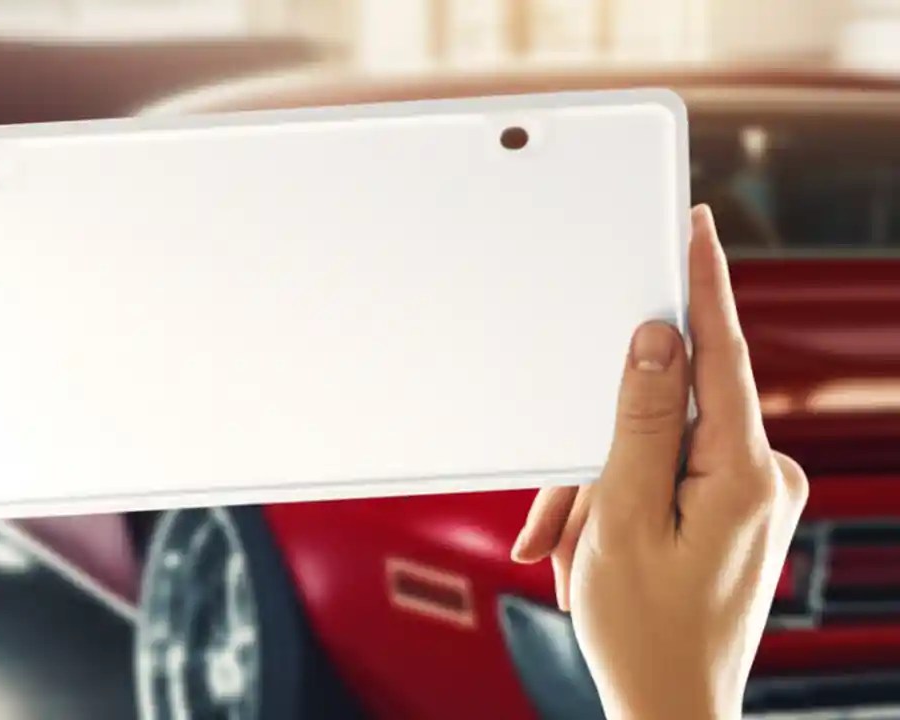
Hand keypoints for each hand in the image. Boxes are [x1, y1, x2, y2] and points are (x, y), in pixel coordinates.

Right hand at [510, 206, 807, 719]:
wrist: (672, 711)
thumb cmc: (648, 635)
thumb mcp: (623, 521)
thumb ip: (639, 422)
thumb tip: (654, 341)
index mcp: (744, 474)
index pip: (722, 354)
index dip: (704, 284)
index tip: (695, 226)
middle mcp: (761, 477)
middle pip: (664, 416)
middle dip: (597, 457)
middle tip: (558, 521)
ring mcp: (750, 495)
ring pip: (653, 448)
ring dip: (599, 492)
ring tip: (570, 552)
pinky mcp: (733, 509)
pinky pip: (665, 475)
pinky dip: (619, 503)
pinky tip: (590, 549)